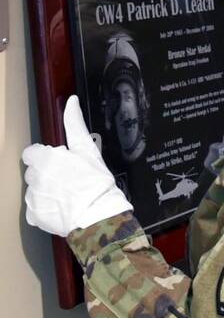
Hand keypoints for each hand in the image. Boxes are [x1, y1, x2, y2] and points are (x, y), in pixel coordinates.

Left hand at [23, 96, 132, 236]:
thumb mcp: (87, 149)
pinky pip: (35, 209)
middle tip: (67, 180)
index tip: (59, 164)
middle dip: (45, 174)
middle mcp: (33, 177)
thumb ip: (74, 124)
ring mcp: (32, 198)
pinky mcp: (33, 216)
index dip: (44, 157)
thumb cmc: (95, 181)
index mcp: (45, 158)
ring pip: (34, 190)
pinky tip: (62, 209)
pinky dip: (45, 209)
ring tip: (66, 196)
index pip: (31, 153)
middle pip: (33, 171)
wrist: (98, 216)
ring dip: (45, 191)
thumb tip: (71, 100)